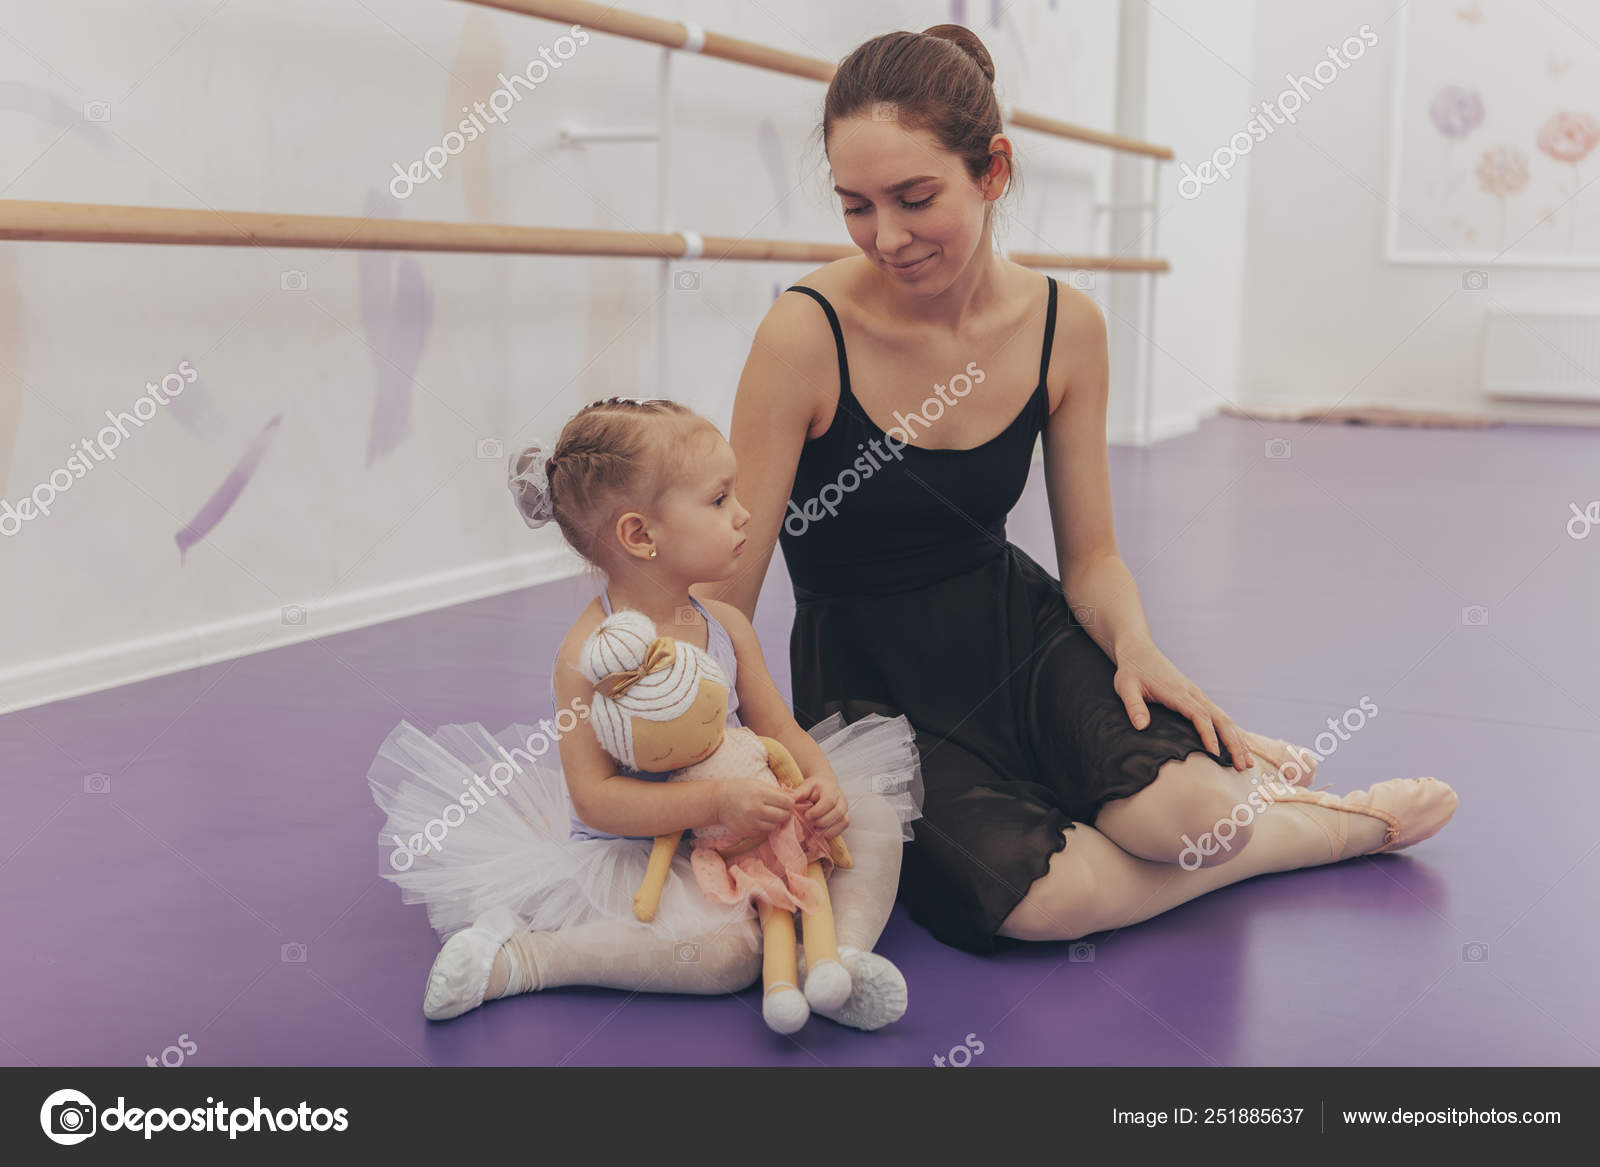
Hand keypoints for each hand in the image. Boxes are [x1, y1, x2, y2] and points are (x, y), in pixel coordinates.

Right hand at [714, 778, 795, 836]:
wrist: (717, 801)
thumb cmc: (739, 788)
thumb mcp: (757, 783)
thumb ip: (775, 790)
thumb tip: (793, 797)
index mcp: (760, 794)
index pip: (787, 802)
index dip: (790, 802)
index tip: (786, 801)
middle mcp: (756, 809)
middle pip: (783, 816)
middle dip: (785, 812)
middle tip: (780, 808)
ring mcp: (751, 822)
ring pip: (774, 826)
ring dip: (775, 820)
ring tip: (768, 813)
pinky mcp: (746, 832)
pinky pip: (763, 832)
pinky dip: (764, 826)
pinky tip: (758, 819)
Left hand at [792, 773, 849, 838]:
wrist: (826, 785)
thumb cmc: (814, 787)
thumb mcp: (806, 786)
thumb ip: (799, 792)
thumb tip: (790, 799)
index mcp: (830, 789)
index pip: (829, 801)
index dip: (818, 811)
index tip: (806, 816)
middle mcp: (841, 798)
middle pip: (837, 812)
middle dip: (822, 821)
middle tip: (810, 823)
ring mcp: (845, 808)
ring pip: (843, 820)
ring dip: (828, 828)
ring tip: (816, 830)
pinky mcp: (846, 816)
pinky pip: (844, 826)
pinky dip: (834, 832)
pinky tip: (823, 833)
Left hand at [1112, 639, 1252, 770]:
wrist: (1139, 651)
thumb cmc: (1132, 670)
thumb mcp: (1125, 687)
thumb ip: (1134, 705)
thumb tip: (1141, 726)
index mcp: (1178, 693)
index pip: (1200, 716)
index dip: (1209, 735)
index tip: (1215, 755)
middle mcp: (1193, 693)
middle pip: (1221, 719)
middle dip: (1234, 743)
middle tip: (1243, 766)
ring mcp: (1197, 695)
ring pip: (1224, 718)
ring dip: (1237, 739)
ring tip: (1247, 762)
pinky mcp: (1196, 697)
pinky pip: (1218, 715)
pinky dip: (1231, 731)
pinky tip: (1237, 745)